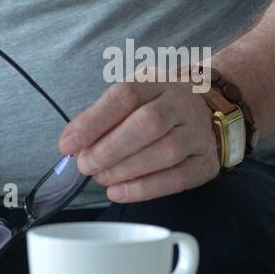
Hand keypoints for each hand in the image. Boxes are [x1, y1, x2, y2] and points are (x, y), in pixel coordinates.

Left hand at [57, 72, 220, 202]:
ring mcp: (198, 132)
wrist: (207, 109)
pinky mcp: (206, 162)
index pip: (124, 96)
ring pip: (166, 152)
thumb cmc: (157, 104)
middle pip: (148, 123)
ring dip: (126, 170)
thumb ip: (104, 116)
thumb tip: (74, 144)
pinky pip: (178, 179)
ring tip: (101, 177)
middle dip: (110, 149)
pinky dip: (145, 189)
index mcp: (156, 81)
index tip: (67, 143)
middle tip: (85, 165)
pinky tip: (120, 192)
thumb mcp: (132, 96)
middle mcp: (181, 104)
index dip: (93, 121)